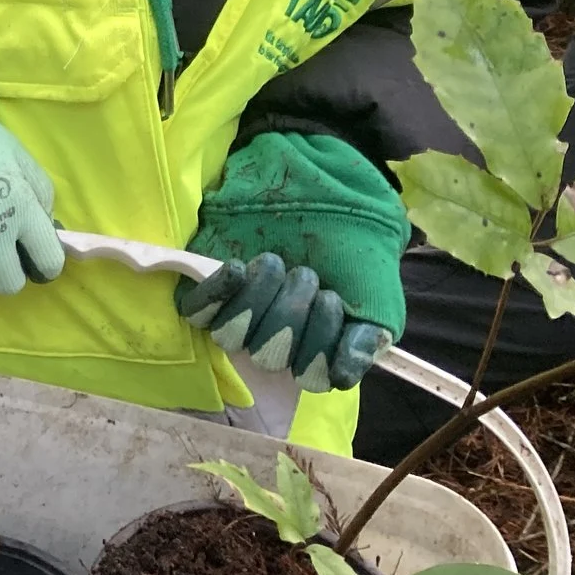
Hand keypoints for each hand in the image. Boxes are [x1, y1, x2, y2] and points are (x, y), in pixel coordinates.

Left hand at [179, 132, 407, 389]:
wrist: (324, 197)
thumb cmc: (353, 253)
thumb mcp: (376, 298)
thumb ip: (367, 339)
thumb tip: (340, 378)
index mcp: (316, 352)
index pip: (310, 376)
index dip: (319, 352)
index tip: (335, 306)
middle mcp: (274, 343)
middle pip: (270, 355)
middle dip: (294, 313)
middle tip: (310, 276)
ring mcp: (238, 320)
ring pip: (235, 336)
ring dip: (262, 297)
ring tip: (280, 264)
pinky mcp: (207, 295)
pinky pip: (198, 309)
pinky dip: (218, 291)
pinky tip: (237, 268)